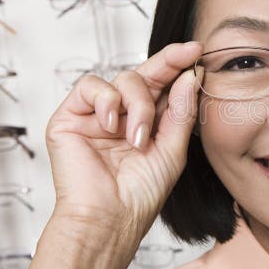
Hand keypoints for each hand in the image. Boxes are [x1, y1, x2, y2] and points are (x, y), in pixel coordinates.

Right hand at [44, 41, 203, 246]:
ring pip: (123, 78)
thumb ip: (181, 111)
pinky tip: (112, 125)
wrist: (110, 219)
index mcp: (148, 121)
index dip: (178, 63)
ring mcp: (97, 114)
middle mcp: (123, 114)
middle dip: (167, 64)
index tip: (198, 49)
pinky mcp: (70, 117)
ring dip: (138, 104)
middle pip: (145, 74)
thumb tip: (191, 75)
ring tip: (138, 138)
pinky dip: (107, 100)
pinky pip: (91, 86)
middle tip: (186, 57)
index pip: (163, 84)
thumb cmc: (141, 193)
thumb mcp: (173, 149)